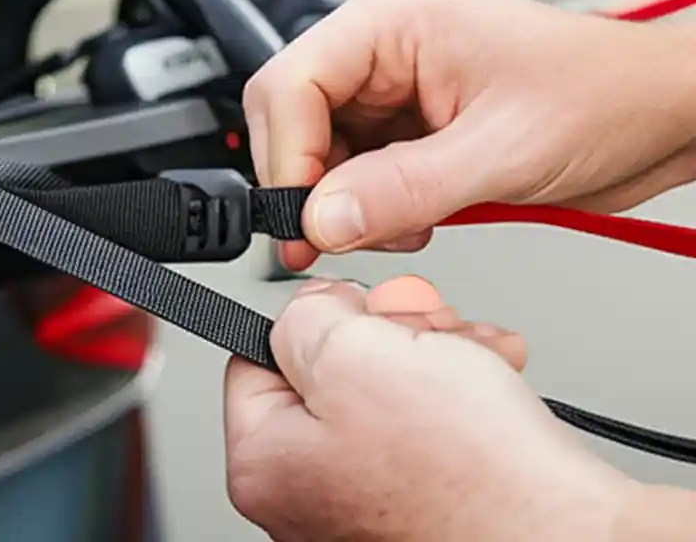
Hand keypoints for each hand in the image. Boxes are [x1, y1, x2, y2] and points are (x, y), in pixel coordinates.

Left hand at [224, 277, 632, 540]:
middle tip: (426, 329)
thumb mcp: (355, 352)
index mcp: (264, 468)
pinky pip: (426, 429)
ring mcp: (365, 508)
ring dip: (434, 354)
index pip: (256, 357)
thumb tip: (306, 307)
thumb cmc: (472, 475)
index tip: (359, 311)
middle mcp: (306, 499)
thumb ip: (306, 315)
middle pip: (328, 372)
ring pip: (385, 391)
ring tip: (473, 358)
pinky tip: (490, 381)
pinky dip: (462, 393)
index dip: (315, 317)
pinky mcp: (422, 507)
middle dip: (388, 334)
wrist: (570, 534)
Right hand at [243, 0, 695, 269]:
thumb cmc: (608, 97)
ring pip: (316, 151)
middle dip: (308, 185)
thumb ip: (402, 189)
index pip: (290, 85)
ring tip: (395, 226)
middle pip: (291, 118)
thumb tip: (320, 219)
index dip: (287, 159)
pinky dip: (366, 208)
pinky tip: (409, 219)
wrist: (663, 117)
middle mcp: (380, 45)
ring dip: (341, 203)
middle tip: (329, 238)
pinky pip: (352, 171)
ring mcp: (390, 84)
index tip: (305, 221)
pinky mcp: (404, 123)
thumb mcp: (502, 151)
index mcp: (391, 18)